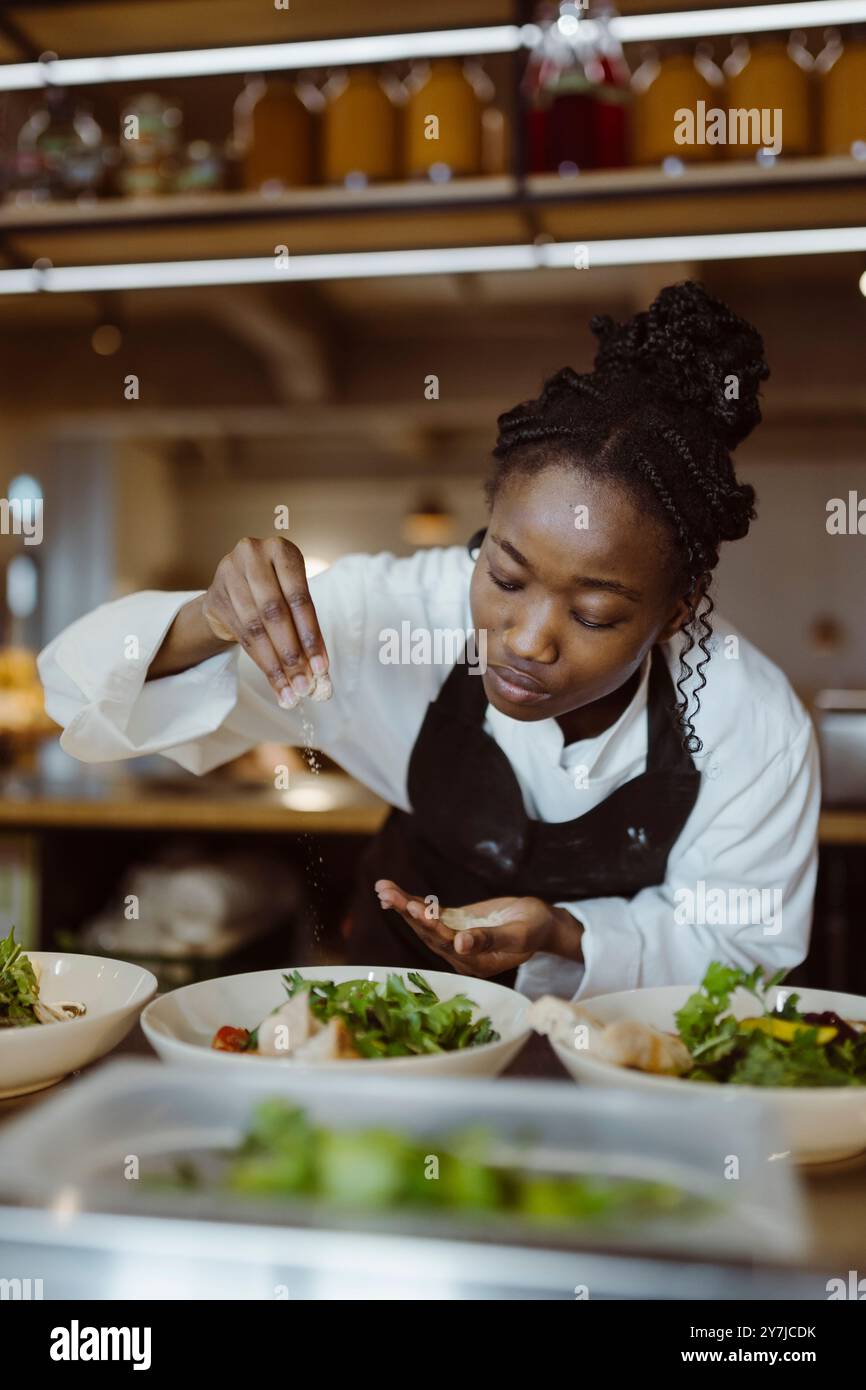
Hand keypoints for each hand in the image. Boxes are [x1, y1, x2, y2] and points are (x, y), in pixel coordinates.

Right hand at [201, 536, 328, 708]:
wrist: (234, 586)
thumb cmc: (276, 590)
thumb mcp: (293, 595)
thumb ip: (306, 626)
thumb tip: (320, 670)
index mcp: (281, 550)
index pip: (299, 598)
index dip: (311, 635)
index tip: (321, 668)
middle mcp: (252, 555)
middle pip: (274, 614)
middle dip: (292, 654)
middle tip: (304, 685)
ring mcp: (228, 574)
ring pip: (256, 628)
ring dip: (275, 665)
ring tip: (291, 691)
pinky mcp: (214, 596)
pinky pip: (242, 636)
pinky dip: (261, 663)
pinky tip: (275, 681)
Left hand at [374, 880, 582, 978]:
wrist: (541, 922)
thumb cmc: (534, 929)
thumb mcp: (517, 935)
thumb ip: (489, 940)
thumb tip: (460, 944)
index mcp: (475, 963)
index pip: (445, 943)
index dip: (430, 925)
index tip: (415, 907)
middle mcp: (459, 954)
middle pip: (427, 932)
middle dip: (407, 911)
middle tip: (387, 893)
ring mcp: (454, 937)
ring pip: (424, 922)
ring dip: (403, 905)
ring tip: (383, 888)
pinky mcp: (454, 922)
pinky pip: (430, 913)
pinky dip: (412, 902)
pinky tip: (394, 893)